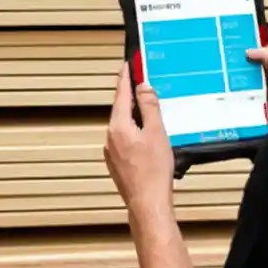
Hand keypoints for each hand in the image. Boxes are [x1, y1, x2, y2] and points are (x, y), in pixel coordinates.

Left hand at [105, 63, 175, 219]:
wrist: (148, 202)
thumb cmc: (153, 172)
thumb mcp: (157, 132)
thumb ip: (149, 107)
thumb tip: (143, 87)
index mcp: (118, 126)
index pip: (121, 94)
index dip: (126, 77)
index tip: (128, 65)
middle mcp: (110, 137)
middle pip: (121, 109)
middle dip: (130, 95)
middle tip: (139, 81)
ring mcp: (111, 151)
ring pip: (122, 125)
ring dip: (133, 115)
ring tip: (147, 109)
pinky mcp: (117, 162)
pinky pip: (124, 138)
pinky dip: (133, 131)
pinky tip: (145, 136)